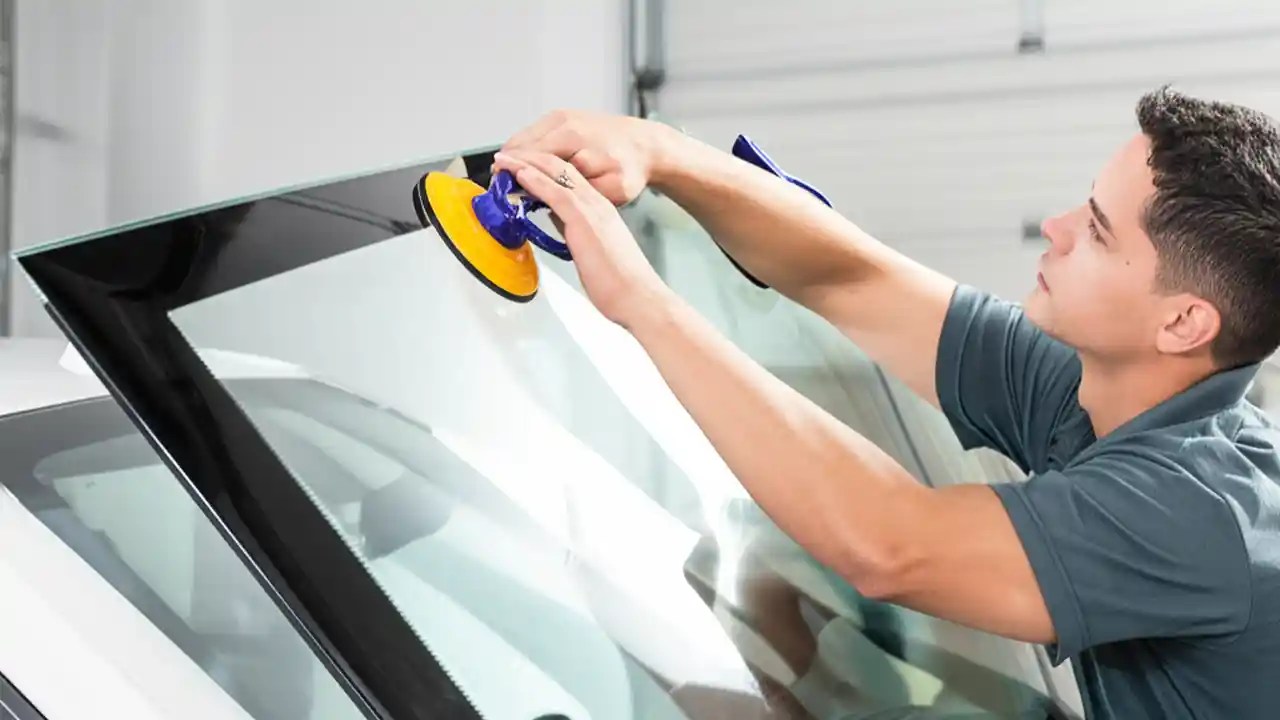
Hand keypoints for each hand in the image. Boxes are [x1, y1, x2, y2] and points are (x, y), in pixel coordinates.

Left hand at [493, 148, 672, 328]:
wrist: (639, 297)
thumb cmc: (619, 282)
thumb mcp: (592, 248)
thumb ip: (574, 229)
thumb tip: (555, 220)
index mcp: (600, 209)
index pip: (568, 177)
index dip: (542, 168)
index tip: (520, 166)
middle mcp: (596, 203)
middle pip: (559, 168)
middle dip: (530, 159)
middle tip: (505, 157)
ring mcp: (591, 209)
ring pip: (554, 173)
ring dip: (525, 163)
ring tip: (503, 159)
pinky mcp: (583, 219)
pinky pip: (555, 192)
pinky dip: (534, 180)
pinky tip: (519, 173)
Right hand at [500, 110, 676, 206]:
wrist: (647, 145)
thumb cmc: (631, 169)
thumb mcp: (607, 189)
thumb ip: (572, 190)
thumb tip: (539, 191)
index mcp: (570, 138)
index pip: (525, 157)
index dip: (509, 176)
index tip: (501, 194)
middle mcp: (561, 121)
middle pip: (517, 145)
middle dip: (508, 168)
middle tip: (504, 192)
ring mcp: (560, 116)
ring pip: (521, 139)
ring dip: (516, 159)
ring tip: (516, 183)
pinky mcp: (561, 117)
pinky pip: (532, 135)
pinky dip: (527, 151)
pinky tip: (531, 170)